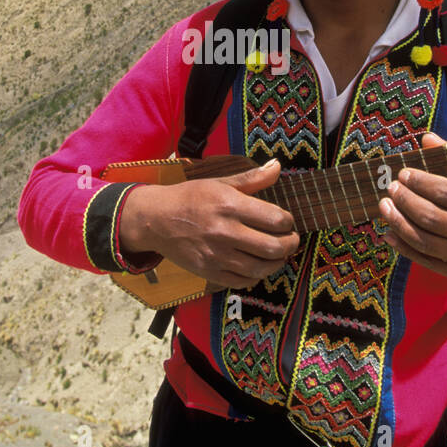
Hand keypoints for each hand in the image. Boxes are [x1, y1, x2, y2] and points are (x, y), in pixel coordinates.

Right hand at [119, 159, 299, 287]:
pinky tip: (257, 267)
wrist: (156, 219)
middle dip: (289, 244)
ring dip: (276, 263)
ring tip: (278, 255)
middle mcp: (225, 231)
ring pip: (260, 268)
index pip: (275, 219)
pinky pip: (242, 281)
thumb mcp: (220, 182)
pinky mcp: (208, 271)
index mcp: (230, 205)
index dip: (288, 221)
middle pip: (273, 247)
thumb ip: (252, 178)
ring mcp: (216, 255)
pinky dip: (255, 276)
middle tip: (290, 240)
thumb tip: (278, 166)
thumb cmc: (190, 197)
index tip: (286, 221)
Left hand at [376, 132, 446, 288]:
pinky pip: (422, 259)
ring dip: (398, 221)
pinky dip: (402, 245)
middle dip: (405, 200)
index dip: (421, 182)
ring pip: (423, 239)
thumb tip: (427, 138)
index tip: (403, 173)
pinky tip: (389, 231)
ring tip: (384, 206)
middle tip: (391, 188)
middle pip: (431, 216)